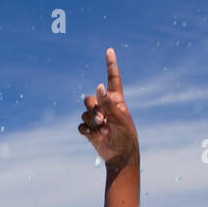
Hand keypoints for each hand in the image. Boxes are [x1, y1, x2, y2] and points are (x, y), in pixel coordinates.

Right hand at [79, 48, 139, 169]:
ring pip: (84, 113)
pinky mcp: (89, 131)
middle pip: (90, 99)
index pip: (112, 79)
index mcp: (116, 101)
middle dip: (93, 108)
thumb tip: (98, 86)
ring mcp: (96, 119)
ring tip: (102, 129)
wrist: (121, 155)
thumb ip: (109, 102)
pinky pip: (81, 125)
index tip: (109, 51)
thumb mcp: (120, 118)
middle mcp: (104, 107)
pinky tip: (94, 135)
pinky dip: (86, 130)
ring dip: (91, 121)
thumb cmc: (126, 136)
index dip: (111, 65)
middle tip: (102, 119)